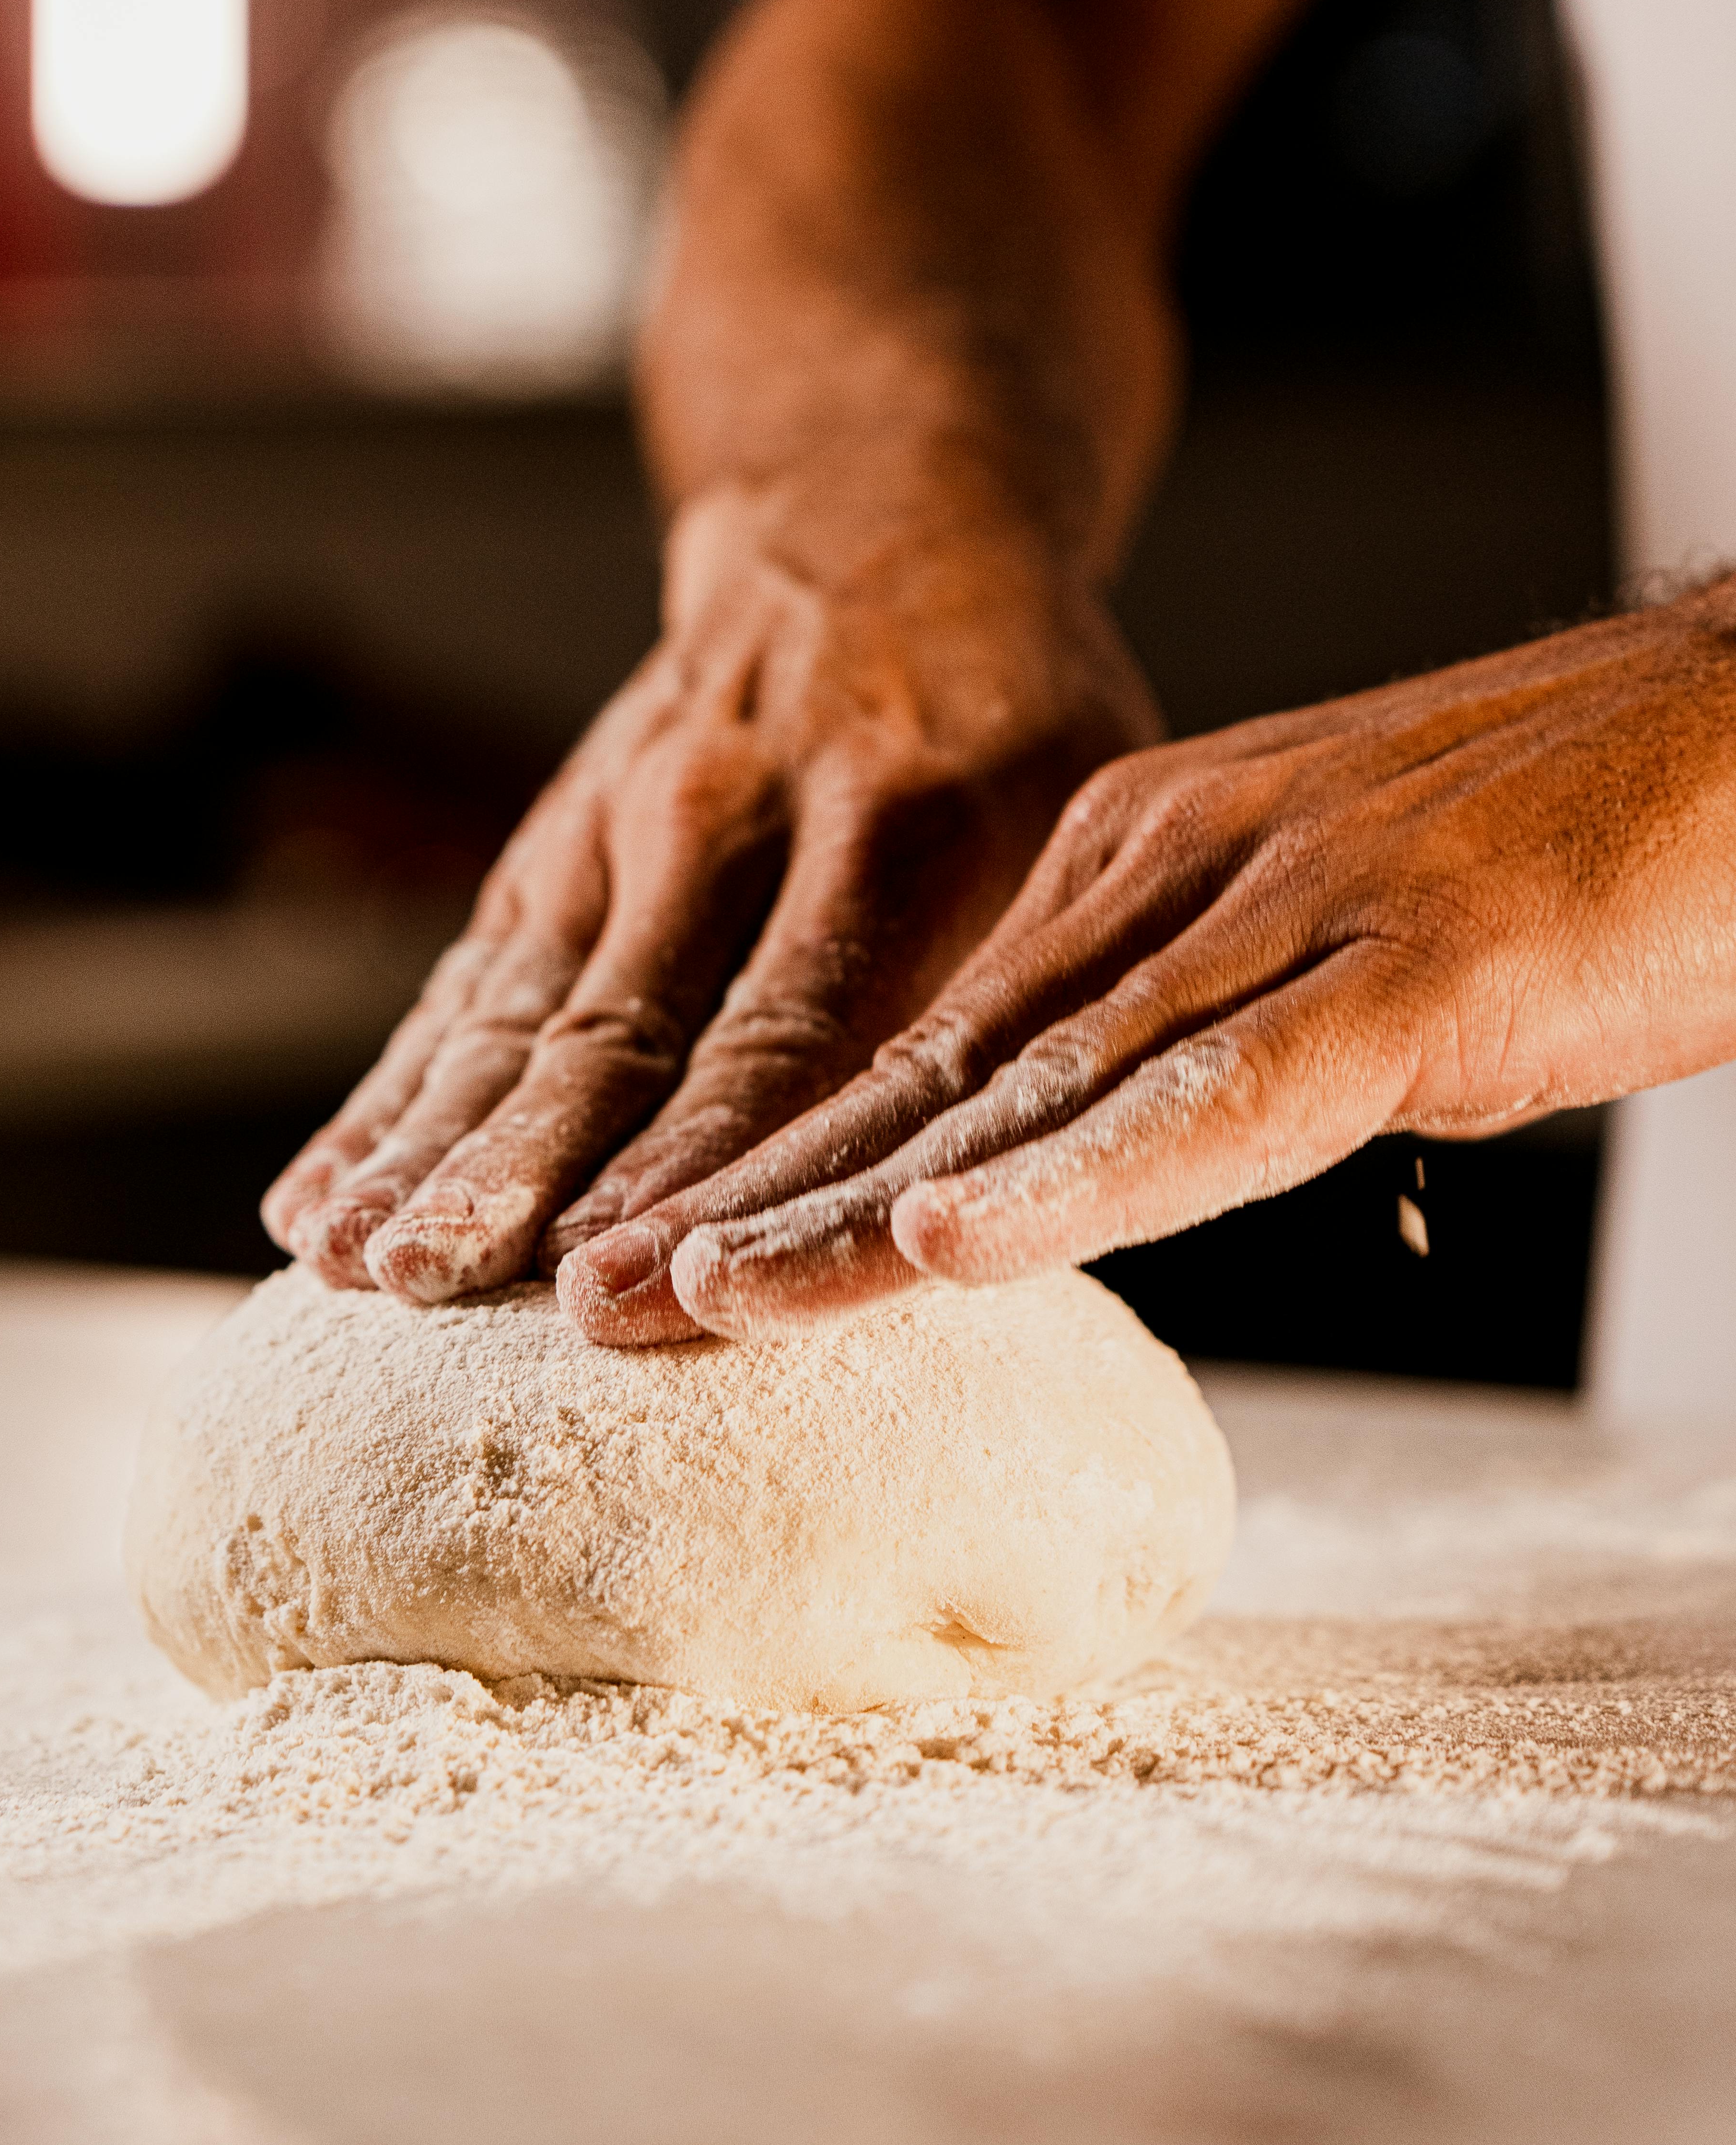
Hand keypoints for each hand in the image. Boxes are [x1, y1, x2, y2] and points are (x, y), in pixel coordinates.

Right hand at [260, 468, 1158, 1305]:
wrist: (867, 524)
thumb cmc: (1009, 714)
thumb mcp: (1083, 795)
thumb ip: (1044, 969)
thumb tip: (1025, 1180)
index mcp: (896, 810)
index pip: (789, 1022)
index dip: (706, 1162)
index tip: (635, 1279)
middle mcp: (732, 808)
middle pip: (617, 1021)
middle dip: (524, 1166)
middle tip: (442, 1286)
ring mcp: (619, 819)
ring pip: (514, 1007)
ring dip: (428, 1144)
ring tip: (355, 1264)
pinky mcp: (550, 846)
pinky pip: (461, 987)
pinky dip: (385, 1099)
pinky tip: (308, 1203)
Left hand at [553, 588, 1735, 1340]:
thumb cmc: (1565, 844)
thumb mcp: (1326, 942)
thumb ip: (1209, 1027)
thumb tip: (1121, 1142)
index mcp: (1150, 856)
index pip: (930, 1040)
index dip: (778, 1159)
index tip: (649, 1255)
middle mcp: (1178, 871)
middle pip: (929, 1069)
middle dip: (749, 1197)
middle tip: (579, 1300)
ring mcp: (1284, 913)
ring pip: (1028, 1090)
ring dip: (850, 1209)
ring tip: (684, 1300)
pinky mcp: (1405, 973)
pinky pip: (1210, 1098)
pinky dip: (1074, 1182)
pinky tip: (944, 1246)